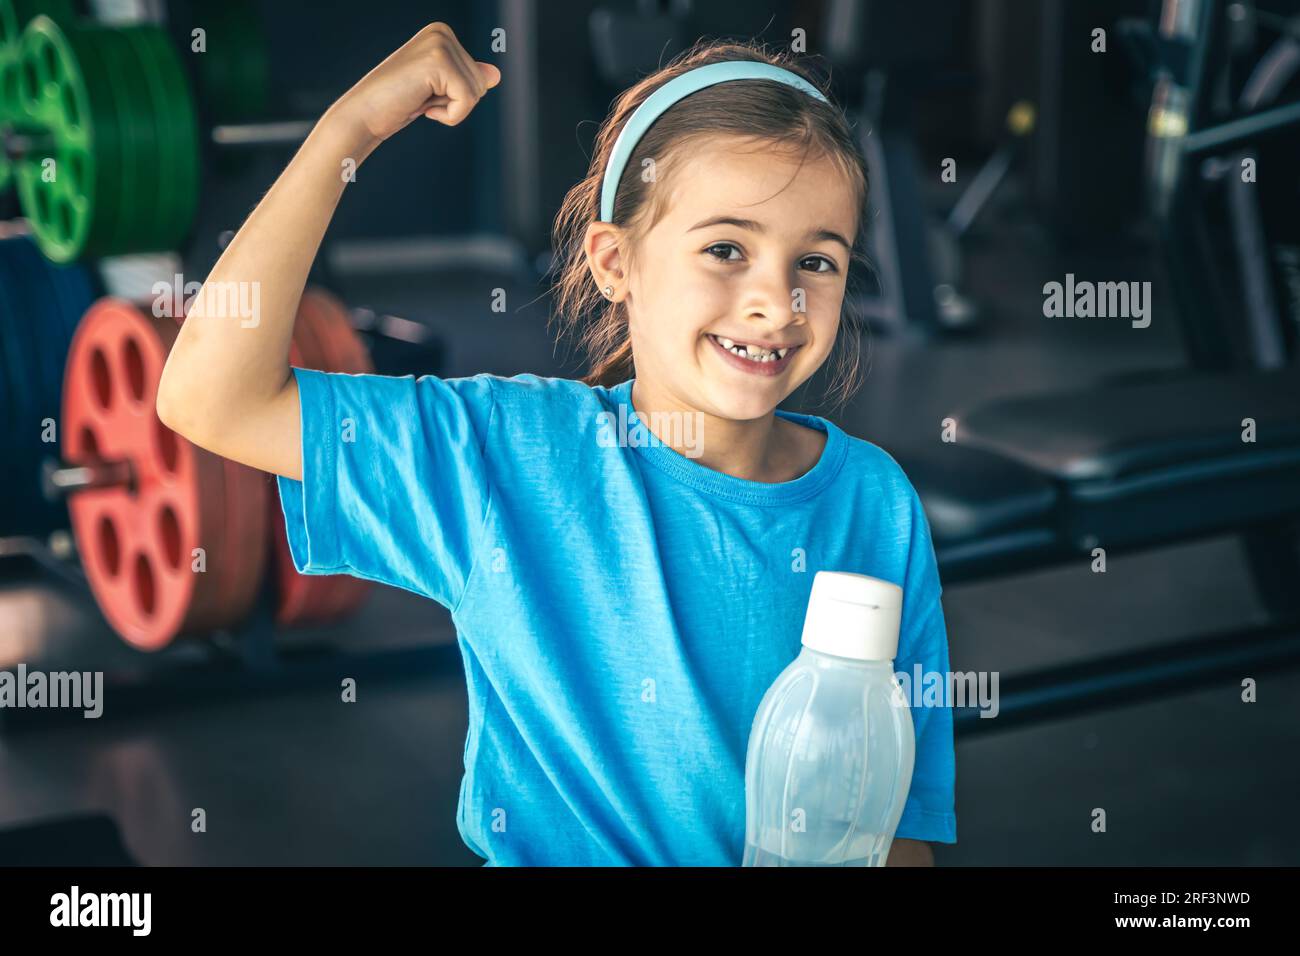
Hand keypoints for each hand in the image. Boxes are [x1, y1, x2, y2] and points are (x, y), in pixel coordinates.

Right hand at [328, 22, 500, 149]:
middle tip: (422, 99)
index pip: (479, 75)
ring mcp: (440, 44)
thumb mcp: (439, 90)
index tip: (426, 94)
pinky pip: (468, 100)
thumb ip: (466, 78)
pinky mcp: (439, 61)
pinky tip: (424, 108)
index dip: (457, 96)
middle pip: (482, 81)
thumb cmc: (397, 103)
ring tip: (421, 101)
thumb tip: (496, 74)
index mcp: (442, 34)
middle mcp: (442, 32)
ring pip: (478, 91)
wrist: (364, 115)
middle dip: (456, 101)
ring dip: (452, 109)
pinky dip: (450, 115)